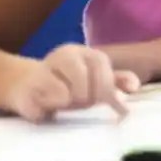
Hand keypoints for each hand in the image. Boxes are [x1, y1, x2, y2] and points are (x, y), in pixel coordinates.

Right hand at [7, 44, 140, 122]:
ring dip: (69, 102)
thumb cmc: (68, 85)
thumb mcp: (96, 81)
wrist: (26, 86)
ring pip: (69, 95)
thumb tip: (133, 87)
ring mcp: (44, 67)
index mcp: (86, 53)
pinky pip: (48, 103)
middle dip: (87, 98)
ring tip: (63, 101)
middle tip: (81, 102)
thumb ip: (117, 81)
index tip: (106, 102)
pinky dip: (52, 107)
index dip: (106, 88)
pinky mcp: (28, 86)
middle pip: (87, 84)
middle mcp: (66, 54)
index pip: (103, 68)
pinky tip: (46, 103)